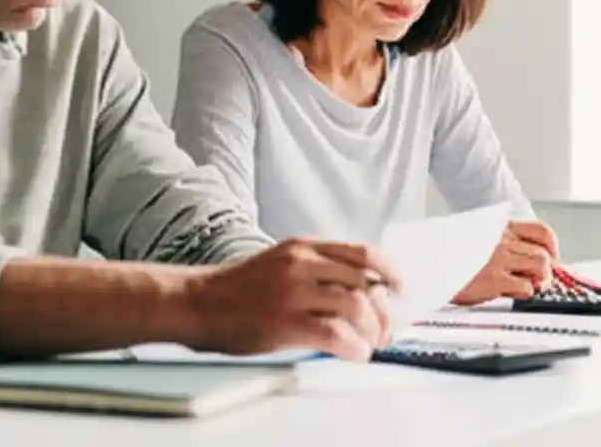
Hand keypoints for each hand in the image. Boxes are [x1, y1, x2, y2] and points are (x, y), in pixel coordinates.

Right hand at [184, 238, 402, 360]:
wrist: (198, 302)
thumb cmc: (239, 289)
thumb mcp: (280, 263)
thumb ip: (317, 270)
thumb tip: (359, 292)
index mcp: (304, 247)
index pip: (362, 253)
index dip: (389, 271)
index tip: (401, 287)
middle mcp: (302, 263)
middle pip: (364, 282)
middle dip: (385, 311)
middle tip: (386, 330)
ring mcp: (293, 292)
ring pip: (355, 307)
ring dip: (372, 331)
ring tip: (370, 345)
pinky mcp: (285, 322)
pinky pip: (335, 334)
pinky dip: (354, 347)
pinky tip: (355, 353)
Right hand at [450, 220, 559, 304]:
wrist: (427, 265)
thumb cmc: (451, 256)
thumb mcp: (478, 240)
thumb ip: (502, 245)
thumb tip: (529, 260)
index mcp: (499, 229)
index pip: (540, 232)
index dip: (552, 247)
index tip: (554, 257)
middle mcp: (501, 241)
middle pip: (543, 253)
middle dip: (549, 269)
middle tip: (543, 279)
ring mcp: (498, 259)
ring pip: (540, 266)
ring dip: (541, 279)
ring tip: (532, 286)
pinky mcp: (493, 280)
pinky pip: (525, 287)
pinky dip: (526, 292)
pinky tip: (516, 293)